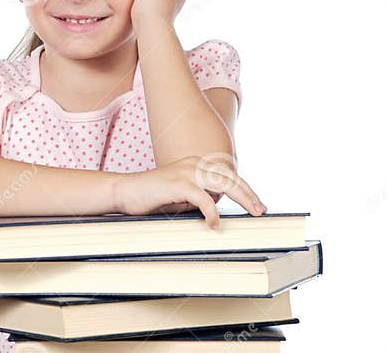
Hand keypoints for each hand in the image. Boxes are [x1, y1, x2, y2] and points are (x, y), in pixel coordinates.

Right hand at [112, 154, 265, 228]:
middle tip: (261, 210)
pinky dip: (212, 212)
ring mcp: (186, 171)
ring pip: (223, 183)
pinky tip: (214, 224)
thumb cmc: (152, 197)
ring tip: (253, 212)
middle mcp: (194, 163)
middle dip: (249, 193)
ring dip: (242, 198)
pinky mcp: (178, 183)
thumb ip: (200, 198)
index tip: (257, 204)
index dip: (245, 189)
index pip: (228, 175)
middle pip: (231, 177)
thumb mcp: (182, 197)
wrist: (124, 192)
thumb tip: (219, 210)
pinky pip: (203, 198)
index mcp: (196, 163)